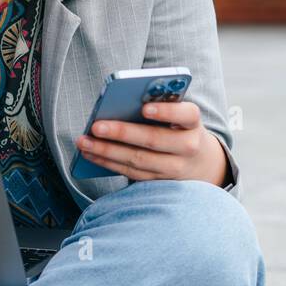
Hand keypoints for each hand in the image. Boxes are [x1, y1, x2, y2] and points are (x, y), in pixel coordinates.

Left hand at [75, 99, 227, 184]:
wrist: (201, 164)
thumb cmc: (179, 129)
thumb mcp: (179, 116)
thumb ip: (160, 106)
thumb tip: (120, 103)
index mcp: (193, 123)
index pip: (187, 114)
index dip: (167, 111)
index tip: (144, 108)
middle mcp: (188, 147)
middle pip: (154, 140)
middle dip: (122, 133)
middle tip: (96, 126)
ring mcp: (175, 168)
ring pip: (138, 160)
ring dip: (107, 151)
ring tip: (84, 142)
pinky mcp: (160, 183)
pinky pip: (131, 173)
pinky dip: (108, 163)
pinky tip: (91, 153)